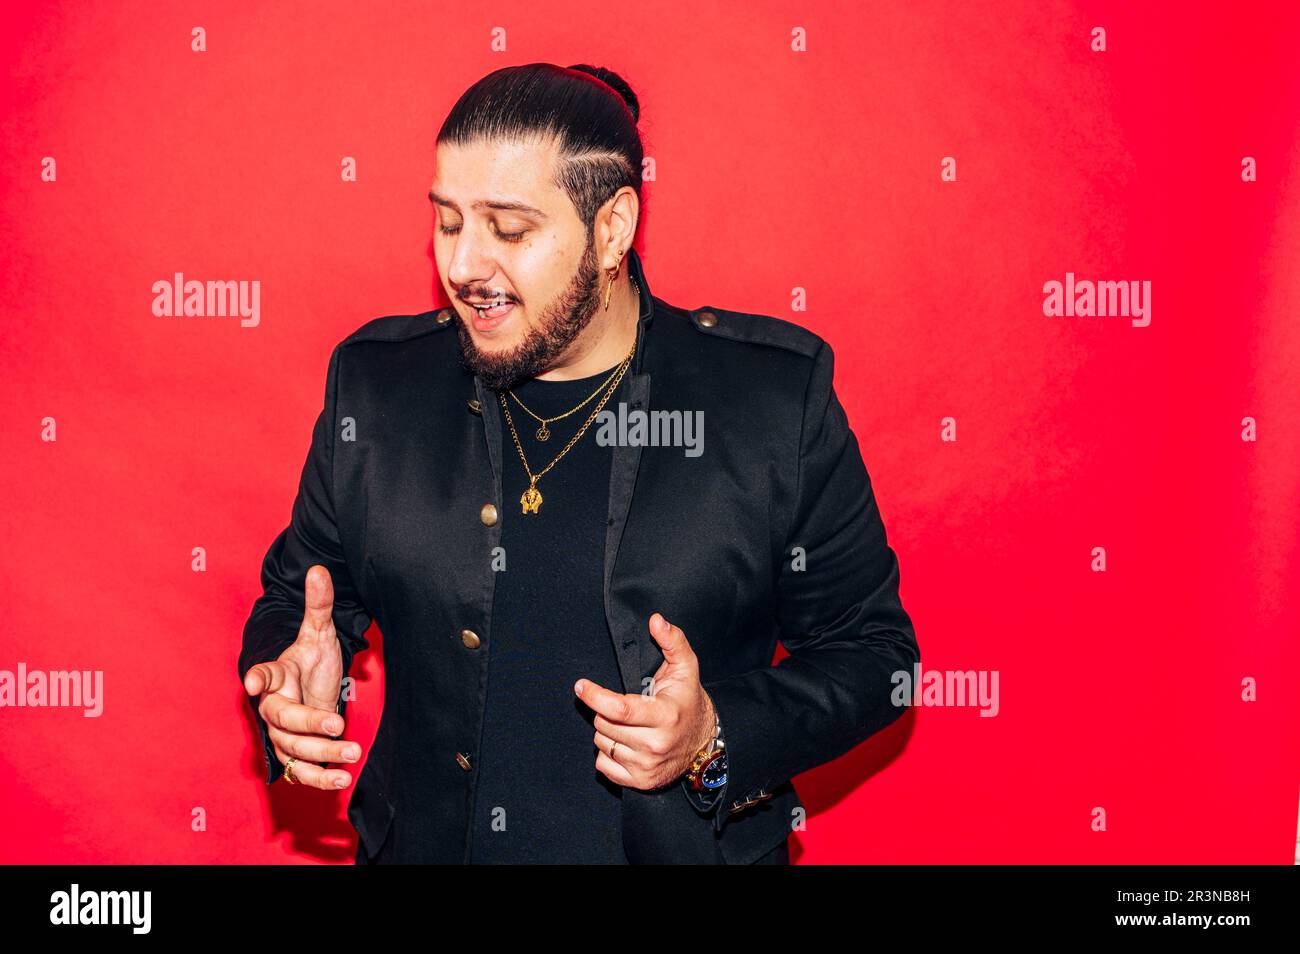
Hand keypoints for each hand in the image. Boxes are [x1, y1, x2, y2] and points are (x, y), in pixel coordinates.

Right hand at [242, 564, 361, 788]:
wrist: (314, 687)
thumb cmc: (313, 661)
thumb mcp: (319, 633)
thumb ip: (317, 605)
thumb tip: (318, 569)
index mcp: (277, 675)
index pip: (262, 675)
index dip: (256, 679)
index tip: (252, 684)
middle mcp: (275, 707)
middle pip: (283, 720)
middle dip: (309, 725)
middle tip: (338, 724)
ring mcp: (283, 734)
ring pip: (294, 750)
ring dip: (322, 755)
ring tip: (351, 754)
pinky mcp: (296, 754)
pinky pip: (301, 772)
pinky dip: (319, 779)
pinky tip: (342, 780)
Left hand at [575, 612, 716, 790]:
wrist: (704, 742)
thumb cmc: (688, 701)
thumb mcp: (685, 667)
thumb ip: (672, 640)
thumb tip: (656, 620)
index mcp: (665, 716)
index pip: (618, 709)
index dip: (594, 696)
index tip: (580, 685)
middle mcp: (656, 744)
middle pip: (605, 724)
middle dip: (606, 711)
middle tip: (624, 706)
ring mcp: (647, 766)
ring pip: (601, 742)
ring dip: (607, 731)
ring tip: (629, 725)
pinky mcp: (640, 782)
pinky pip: (602, 764)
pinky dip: (608, 752)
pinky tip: (626, 743)